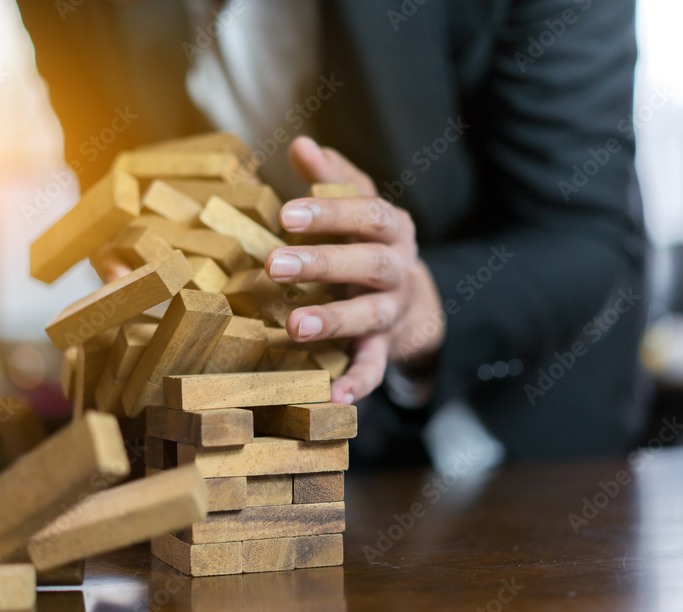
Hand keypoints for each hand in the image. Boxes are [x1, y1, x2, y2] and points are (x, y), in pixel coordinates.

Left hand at [265, 137, 445, 403]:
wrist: (409, 299)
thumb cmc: (367, 243)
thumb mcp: (357, 206)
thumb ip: (332, 178)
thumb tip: (303, 144)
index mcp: (392, 228)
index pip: (368, 214)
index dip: (330, 214)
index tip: (286, 214)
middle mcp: (398, 269)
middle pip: (368, 263)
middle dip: (323, 263)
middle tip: (273, 264)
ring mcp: (392, 312)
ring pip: (370, 316)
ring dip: (333, 320)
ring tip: (293, 326)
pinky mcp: (384, 348)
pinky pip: (375, 367)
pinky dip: (357, 382)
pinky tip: (334, 395)